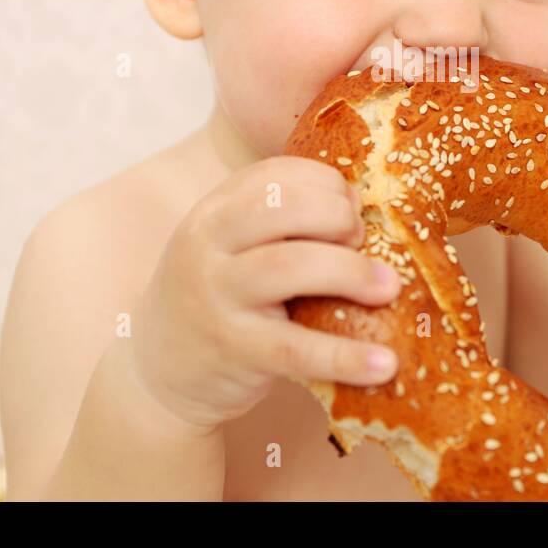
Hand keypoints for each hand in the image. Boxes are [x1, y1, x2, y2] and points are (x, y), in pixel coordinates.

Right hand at [129, 156, 402, 429]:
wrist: (159, 372)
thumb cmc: (219, 299)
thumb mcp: (232, 249)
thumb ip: (282, 225)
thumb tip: (364, 210)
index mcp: (213, 211)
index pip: (273, 175)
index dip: (325, 183)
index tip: (353, 204)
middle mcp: (207, 245)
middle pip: (282, 208)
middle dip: (337, 216)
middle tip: (363, 240)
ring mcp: (216, 297)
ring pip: (290, 266)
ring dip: (351, 271)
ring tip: (388, 287)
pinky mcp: (232, 350)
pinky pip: (295, 348)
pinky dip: (344, 356)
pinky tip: (384, 364)